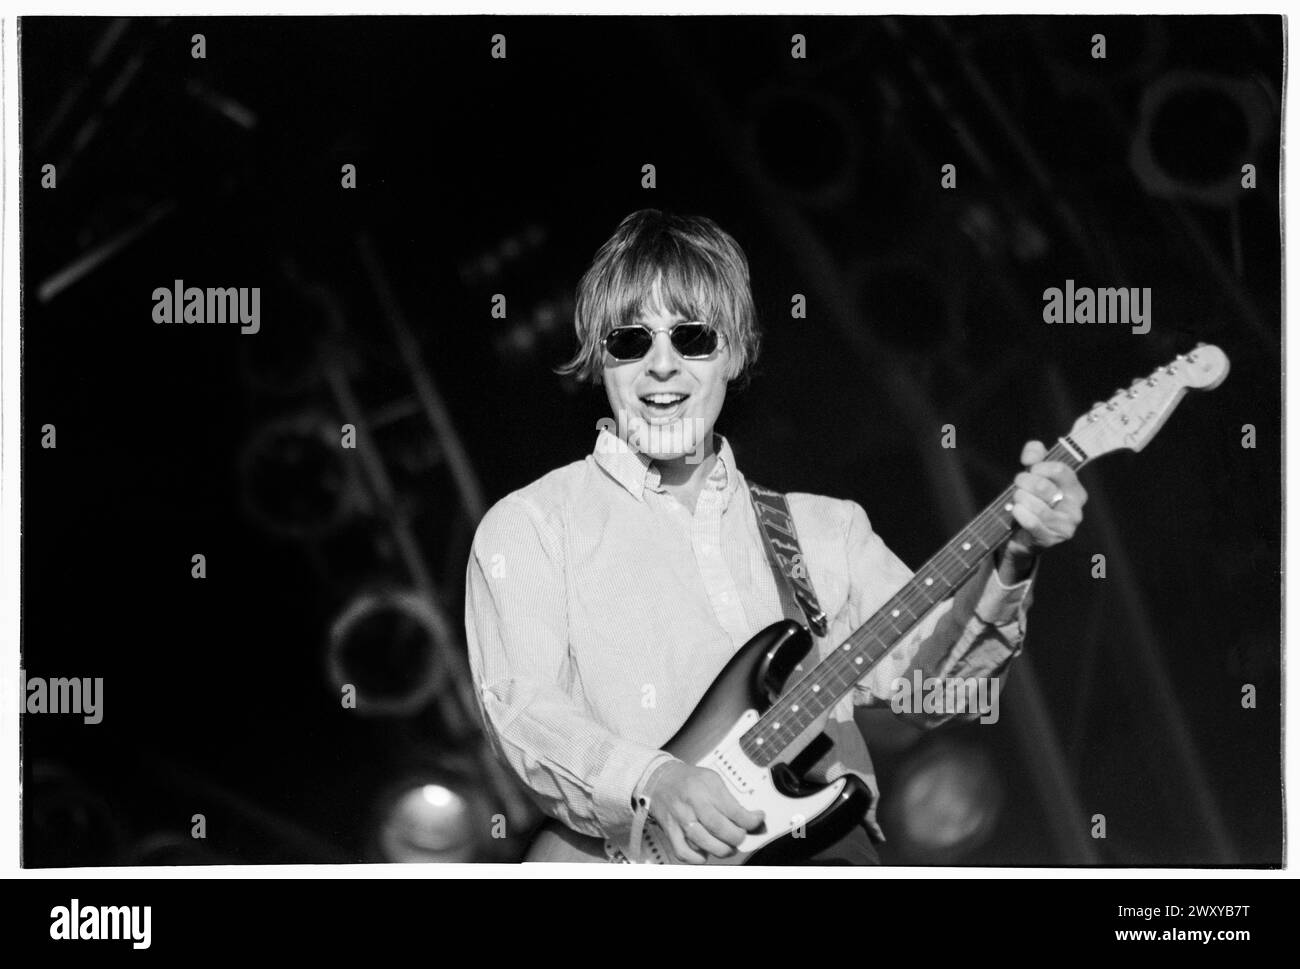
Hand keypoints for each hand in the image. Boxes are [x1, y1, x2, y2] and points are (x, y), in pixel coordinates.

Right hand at [643, 761, 764, 863]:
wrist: (659, 779)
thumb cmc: (688, 780)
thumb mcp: (712, 779)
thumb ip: (729, 798)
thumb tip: (748, 817)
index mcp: (705, 788)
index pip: (733, 810)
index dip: (750, 820)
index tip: (757, 820)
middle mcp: (692, 803)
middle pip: (718, 827)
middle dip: (736, 837)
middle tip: (740, 836)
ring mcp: (680, 819)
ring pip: (702, 842)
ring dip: (720, 849)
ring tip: (727, 847)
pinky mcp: (670, 831)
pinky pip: (683, 851)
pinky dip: (697, 858)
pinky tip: (705, 853)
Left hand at [1007, 440, 1087, 559]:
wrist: (1024, 535)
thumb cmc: (1032, 500)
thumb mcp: (1035, 474)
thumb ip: (1035, 456)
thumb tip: (1030, 456)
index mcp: (1075, 490)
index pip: (1060, 470)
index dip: (1039, 466)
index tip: (1030, 468)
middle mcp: (1075, 508)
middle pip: (1044, 486)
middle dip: (1024, 482)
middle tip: (1018, 483)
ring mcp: (1065, 526)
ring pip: (1037, 506)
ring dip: (1020, 498)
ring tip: (1016, 498)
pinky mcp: (1051, 539)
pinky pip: (1032, 522)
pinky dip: (1020, 513)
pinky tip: (1016, 510)